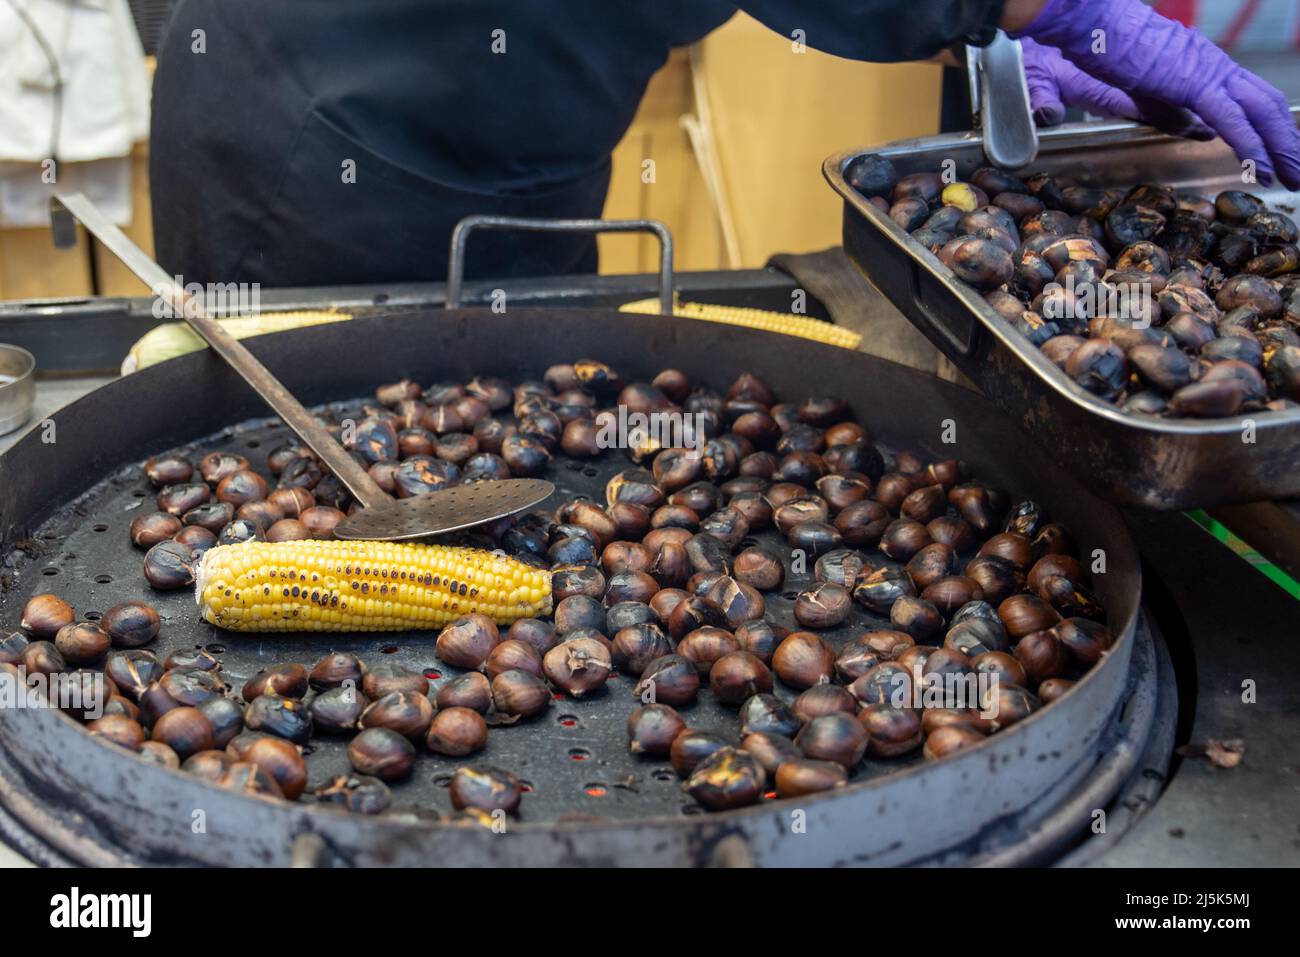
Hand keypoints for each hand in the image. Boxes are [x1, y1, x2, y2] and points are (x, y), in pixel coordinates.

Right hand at [1014, 0, 1299, 187]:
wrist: (1081, 19)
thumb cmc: (1085, 46)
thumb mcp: (1119, 87)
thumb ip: (1151, 107)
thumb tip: (1188, 128)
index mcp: (1192, 64)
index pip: (1237, 99)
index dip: (1259, 126)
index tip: (1272, 155)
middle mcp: (1207, 64)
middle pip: (1260, 104)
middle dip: (1283, 140)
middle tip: (1298, 173)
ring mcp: (1204, 70)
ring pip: (1258, 111)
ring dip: (1280, 146)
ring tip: (1294, 177)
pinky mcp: (1191, 81)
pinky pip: (1230, 118)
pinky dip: (1251, 144)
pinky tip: (1263, 168)